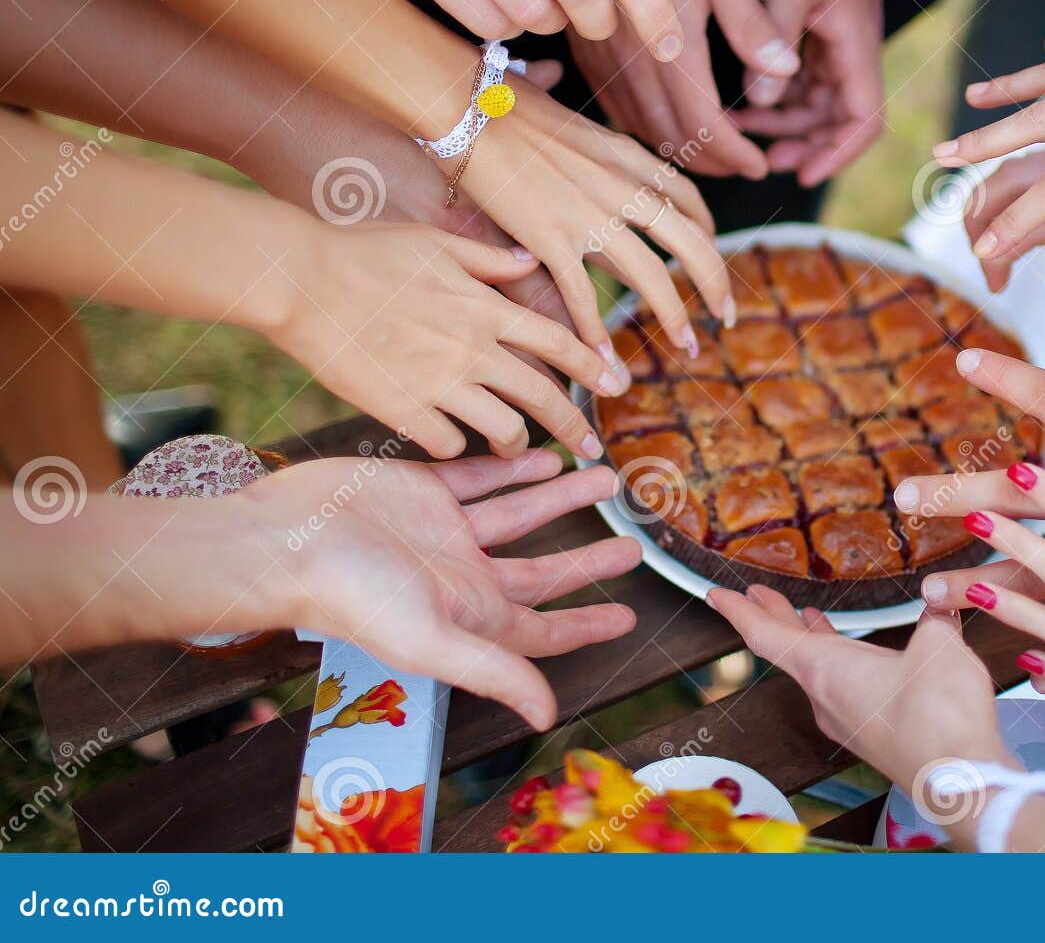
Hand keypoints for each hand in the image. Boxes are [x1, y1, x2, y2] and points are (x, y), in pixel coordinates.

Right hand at [254, 449, 640, 729]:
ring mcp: (444, 531)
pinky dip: (512, 467)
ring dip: (561, 499)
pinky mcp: (422, 489)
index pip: (543, 629)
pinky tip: (544, 456)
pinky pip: (479, 476)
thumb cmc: (349, 597)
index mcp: (470, 615)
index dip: (586, 626)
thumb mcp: (431, 640)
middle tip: (633, 545)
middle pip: (541, 571)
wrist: (283, 540)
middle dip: (588, 561)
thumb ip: (495, 671)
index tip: (628, 619)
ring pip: (520, 513)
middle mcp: (462, 576)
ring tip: (603, 480)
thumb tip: (549, 716)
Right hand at [265, 222, 624, 459]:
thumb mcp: (436, 242)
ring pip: (504, 430)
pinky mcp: (403, 411)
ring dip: (516, 444)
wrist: (301, 279)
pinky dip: (455, 448)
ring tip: (516, 448)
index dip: (592, 367)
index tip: (615, 387)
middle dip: (573, 426)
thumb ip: (488, 259)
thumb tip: (529, 261)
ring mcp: (440, 382)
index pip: (560, 342)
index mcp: (486, 307)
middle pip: (543, 396)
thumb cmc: (364, 252)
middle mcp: (473, 348)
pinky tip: (451, 442)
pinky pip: (448, 445)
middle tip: (591, 449)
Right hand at [461, 76, 732, 355]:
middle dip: (715, 283)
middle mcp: (621, 185)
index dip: (708, 233)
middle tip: (727, 314)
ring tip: (689, 346)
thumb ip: (596, 153)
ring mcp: (589, 212)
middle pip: (690, 242)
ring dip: (675, 317)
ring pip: (652, 275)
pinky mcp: (551, 236)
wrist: (466, 104)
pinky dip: (595, 331)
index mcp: (627, 155)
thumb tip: (600, 160)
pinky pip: (583, 294)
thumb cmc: (506, 106)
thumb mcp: (574, 124)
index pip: (688, 198)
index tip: (712, 257)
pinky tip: (605, 359)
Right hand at [569, 0, 798, 178]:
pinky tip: (677, 128)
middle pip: (673, 139)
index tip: (760, 162)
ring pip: (645, 132)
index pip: (703, 125)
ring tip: (718, 152)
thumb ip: (753, 26)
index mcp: (670, 46)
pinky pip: (620, 115)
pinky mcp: (591, 60)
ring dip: (684, 152)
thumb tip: (786, 72)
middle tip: (745, 164)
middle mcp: (631, 64)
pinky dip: (653, 132)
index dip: (734, 154)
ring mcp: (605, 65)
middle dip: (714, 162)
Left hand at [705, 586, 1010, 809]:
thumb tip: (940, 603)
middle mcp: (827, 697)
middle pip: (787, 650)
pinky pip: (842, 690)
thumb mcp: (938, 646)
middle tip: (757, 595)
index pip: (766, 635)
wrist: (963, 783)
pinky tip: (860, 658)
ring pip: (816, 670)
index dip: (738, 610)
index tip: (715, 594)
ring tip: (804, 617)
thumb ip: (935, 618)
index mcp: (826, 669)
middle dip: (773, 617)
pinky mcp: (871, 734)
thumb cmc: (938, 718)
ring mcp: (848, 720)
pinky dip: (838, 663)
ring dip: (808, 641)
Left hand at [732, 0, 884, 186]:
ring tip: (740, 132)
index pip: (863, 120)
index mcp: (856, 48)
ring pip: (816, 105)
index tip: (804, 176)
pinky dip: (776, 99)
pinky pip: (801, 83)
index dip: (837, 154)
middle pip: (837, 120)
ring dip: (783, 125)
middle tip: (761, 161)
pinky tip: (743, 105)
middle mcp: (851, 54)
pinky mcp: (817, 38)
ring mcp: (835, 47)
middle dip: (802, 145)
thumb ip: (773, 44)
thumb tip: (762, 101)